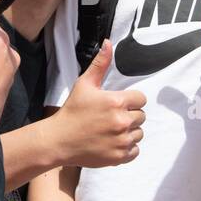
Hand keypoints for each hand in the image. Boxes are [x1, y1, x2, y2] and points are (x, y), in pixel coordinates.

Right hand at [51, 40, 145, 167]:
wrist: (59, 141)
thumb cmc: (72, 112)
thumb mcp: (84, 84)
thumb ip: (100, 64)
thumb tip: (108, 43)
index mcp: (116, 102)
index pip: (141, 99)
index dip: (130, 100)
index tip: (117, 105)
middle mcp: (122, 121)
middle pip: (141, 116)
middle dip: (129, 115)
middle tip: (110, 118)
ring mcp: (122, 141)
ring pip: (139, 133)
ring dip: (129, 132)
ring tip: (110, 130)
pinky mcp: (119, 157)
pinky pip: (135, 150)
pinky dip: (127, 148)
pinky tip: (112, 142)